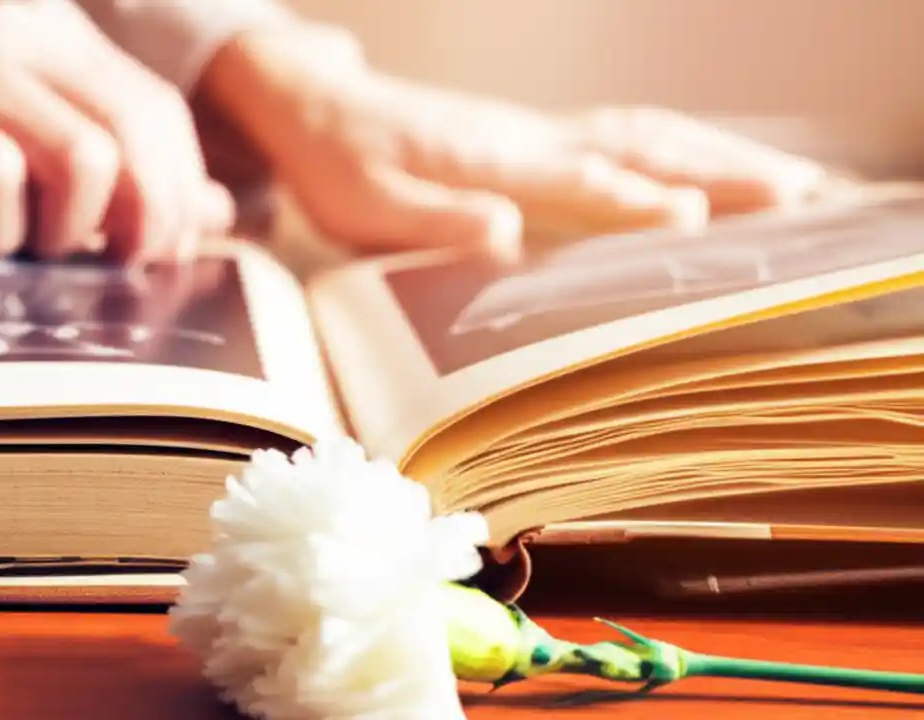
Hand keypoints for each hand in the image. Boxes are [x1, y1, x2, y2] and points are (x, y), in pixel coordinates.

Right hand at [0, 0, 231, 259]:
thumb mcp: (19, 148)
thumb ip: (117, 173)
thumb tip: (219, 214)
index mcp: (51, 31)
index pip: (160, 111)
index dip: (180, 192)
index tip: (162, 251)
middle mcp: (15, 31)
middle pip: (139, 132)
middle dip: (150, 219)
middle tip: (120, 268)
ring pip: (85, 157)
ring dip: (73, 230)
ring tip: (37, 252)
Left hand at [200, 27, 826, 260]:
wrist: (315, 107)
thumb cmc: (338, 165)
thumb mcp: (366, 207)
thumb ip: (435, 218)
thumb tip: (505, 233)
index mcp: (492, 160)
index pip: (582, 182)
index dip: (638, 202)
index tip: (700, 220)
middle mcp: (529, 140)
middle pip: (641, 147)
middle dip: (719, 173)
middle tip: (799, 198)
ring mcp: (536, 132)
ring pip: (644, 134)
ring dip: (716, 155)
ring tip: (787, 183)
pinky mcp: (532, 137)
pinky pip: (623, 136)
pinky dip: (679, 147)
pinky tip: (703, 165)